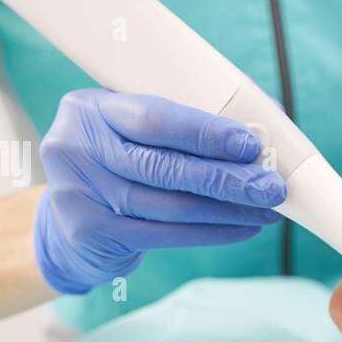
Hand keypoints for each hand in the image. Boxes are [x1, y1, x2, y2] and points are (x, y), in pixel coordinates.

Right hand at [35, 89, 285, 293]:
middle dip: (226, 178)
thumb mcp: (136, 134)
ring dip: (227, 210)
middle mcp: (75, 146)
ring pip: (169, 204)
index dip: (206, 133)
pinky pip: (165, 234)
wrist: (71, 224)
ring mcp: (77, 193)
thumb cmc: (120, 164)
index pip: (154, 117)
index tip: (250, 145)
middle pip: (164, 166)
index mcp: (89, 107)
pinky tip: (243, 228)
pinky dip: (212, 232)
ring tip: (266, 210)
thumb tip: (263, 118)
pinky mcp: (90, 232)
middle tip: (270, 187)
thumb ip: (187, 120)